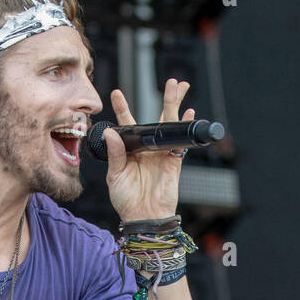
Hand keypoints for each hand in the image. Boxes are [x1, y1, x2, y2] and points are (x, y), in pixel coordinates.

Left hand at [104, 78, 193, 223]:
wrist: (143, 218)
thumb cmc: (126, 200)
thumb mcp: (115, 175)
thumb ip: (115, 153)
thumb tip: (110, 131)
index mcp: (130, 150)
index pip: (127, 124)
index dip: (123, 107)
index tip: (117, 93)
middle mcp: (147, 149)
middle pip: (156, 118)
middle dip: (166, 99)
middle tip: (171, 82)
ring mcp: (161, 154)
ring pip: (170, 124)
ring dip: (175, 105)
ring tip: (180, 87)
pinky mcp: (173, 162)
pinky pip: (180, 141)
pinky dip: (184, 127)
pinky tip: (188, 114)